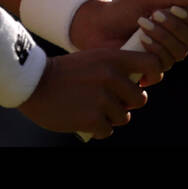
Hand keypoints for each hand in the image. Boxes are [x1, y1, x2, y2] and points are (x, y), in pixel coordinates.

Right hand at [17, 49, 163, 138]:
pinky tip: (83, 118)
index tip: (144, 83)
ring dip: (111, 117)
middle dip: (127, 103)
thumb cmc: (66, 72)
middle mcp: (111, 76)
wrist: (34, 83)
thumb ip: (117, 66)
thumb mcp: (94, 58)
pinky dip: (97, 128)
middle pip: (140, 99)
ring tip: (92, 109)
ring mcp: (102, 98)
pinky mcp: (92, 118)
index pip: (153, 64)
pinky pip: (107, 130)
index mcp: (113, 58)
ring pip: (124, 117)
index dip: (154, 76)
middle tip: (110, 101)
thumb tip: (141, 83)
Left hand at [69, 0, 187, 72]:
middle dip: (173, 27)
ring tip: (141, 25)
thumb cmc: (123, 9)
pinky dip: (151, 53)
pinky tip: (138, 42)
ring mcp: (164, 56)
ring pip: (177, 54)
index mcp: (180, 22)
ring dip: (160, 37)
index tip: (177, 10)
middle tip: (153, 14)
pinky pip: (161, 68)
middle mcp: (176, 41)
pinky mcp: (149, 70)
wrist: (98, 25)